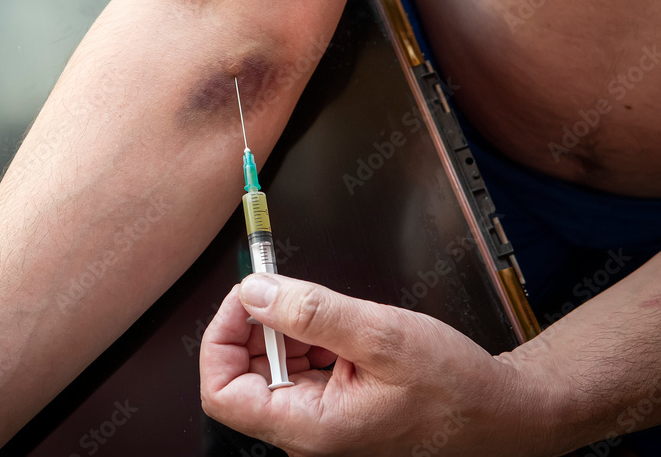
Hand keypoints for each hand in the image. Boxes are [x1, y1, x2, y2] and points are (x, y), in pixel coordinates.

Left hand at [200, 274, 545, 455]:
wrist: (501, 413)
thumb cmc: (454, 386)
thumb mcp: (381, 336)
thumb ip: (311, 313)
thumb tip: (252, 292)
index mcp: (309, 428)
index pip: (221, 393)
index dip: (220, 338)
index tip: (244, 296)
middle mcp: (305, 434)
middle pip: (241, 376)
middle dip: (254, 325)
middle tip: (283, 287)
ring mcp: (317, 424)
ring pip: (268, 368)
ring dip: (282, 329)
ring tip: (324, 312)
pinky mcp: (331, 409)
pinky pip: (297, 369)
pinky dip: (304, 339)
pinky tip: (336, 329)